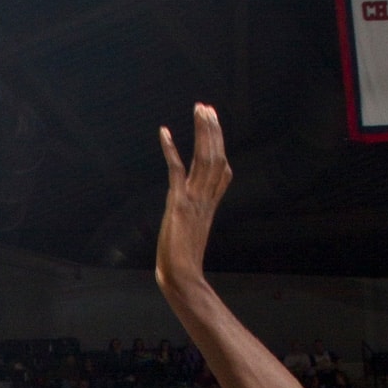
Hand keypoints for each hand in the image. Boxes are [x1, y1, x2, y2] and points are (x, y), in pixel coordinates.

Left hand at [156, 103, 231, 295]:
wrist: (182, 278)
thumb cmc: (183, 266)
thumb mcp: (192, 239)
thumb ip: (192, 224)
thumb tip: (188, 224)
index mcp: (210, 207)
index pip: (222, 173)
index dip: (220, 149)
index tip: (215, 130)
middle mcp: (205, 199)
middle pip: (216, 157)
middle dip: (213, 131)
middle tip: (208, 108)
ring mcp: (194, 200)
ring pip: (204, 158)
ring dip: (202, 131)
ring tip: (200, 109)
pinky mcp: (179, 203)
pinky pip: (177, 170)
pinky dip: (170, 150)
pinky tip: (164, 132)